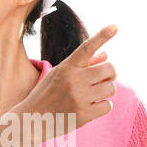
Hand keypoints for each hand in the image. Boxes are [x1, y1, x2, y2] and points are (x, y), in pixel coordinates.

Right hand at [11, 25, 118, 144]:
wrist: (32, 120)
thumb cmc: (46, 93)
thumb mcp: (59, 74)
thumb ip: (82, 64)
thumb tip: (106, 55)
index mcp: (67, 67)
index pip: (87, 47)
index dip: (102, 36)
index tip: (115, 27)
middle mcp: (73, 80)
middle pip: (109, 69)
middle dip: (109, 74)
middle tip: (102, 79)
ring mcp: (79, 98)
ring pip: (111, 88)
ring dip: (106, 91)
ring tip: (93, 94)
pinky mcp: (83, 115)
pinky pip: (108, 106)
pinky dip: (103, 106)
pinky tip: (91, 107)